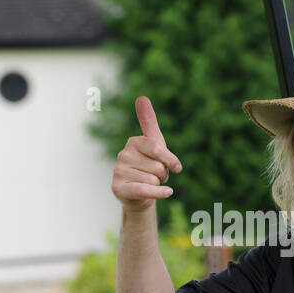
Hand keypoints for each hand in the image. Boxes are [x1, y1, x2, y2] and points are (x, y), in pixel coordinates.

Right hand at [111, 96, 182, 212]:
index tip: (176, 167)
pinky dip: (159, 193)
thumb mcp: (154, 144)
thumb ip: (149, 122)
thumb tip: (141, 97)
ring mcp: (118, 172)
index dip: (170, 160)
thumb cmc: (149, 167)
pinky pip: (144, 190)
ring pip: (153, 180)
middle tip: (156, 176)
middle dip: (163, 175)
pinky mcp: (117, 188)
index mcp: (133, 142)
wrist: (140, 195)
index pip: (158, 148)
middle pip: (158, 166)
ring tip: (150, 184)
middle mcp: (123, 154)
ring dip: (158, 185)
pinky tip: (167, 193)